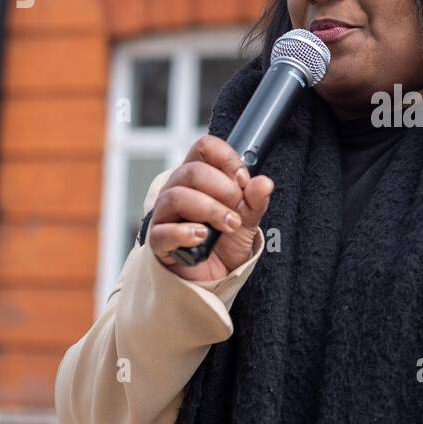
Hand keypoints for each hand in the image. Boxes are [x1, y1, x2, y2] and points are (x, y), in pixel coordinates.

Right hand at [146, 135, 273, 281]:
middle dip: (223, 189)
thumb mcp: (248, 218)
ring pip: (177, 197)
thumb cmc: (226, 242)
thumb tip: (264, 182)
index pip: (204, 148)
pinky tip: (202, 237)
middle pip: (191, 171)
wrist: (217, 276)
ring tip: (229, 225)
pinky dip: (185, 233)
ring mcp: (164, 215)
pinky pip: (163, 230)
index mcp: (197, 177)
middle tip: (238, 210)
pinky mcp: (158, 241)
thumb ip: (255, 200)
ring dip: (210, 210)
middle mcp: (177, 189)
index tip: (242, 180)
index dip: (226, 159)